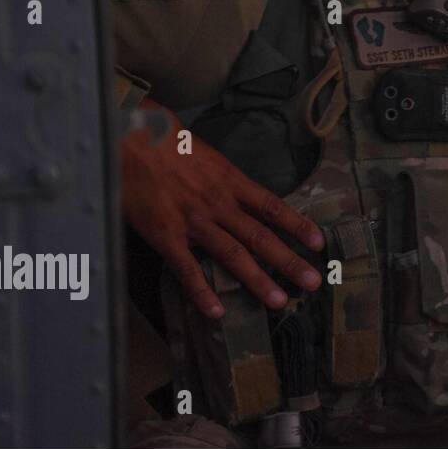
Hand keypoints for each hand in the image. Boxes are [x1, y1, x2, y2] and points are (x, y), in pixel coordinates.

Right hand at [120, 97, 324, 318]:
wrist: (129, 138)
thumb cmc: (167, 144)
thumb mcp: (208, 157)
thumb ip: (227, 181)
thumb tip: (246, 199)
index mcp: (230, 181)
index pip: (272, 206)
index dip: (297, 225)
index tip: (318, 243)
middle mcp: (218, 203)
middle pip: (260, 235)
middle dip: (289, 261)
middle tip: (313, 282)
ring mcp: (192, 220)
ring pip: (232, 254)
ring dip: (257, 280)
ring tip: (279, 301)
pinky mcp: (164, 234)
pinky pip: (186, 268)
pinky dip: (201, 291)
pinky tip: (216, 311)